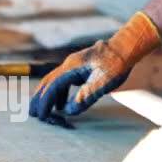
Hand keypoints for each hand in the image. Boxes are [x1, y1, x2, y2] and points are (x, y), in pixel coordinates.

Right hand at [30, 12, 161, 123]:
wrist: (127, 46)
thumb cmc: (118, 63)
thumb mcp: (104, 82)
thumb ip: (86, 96)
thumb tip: (69, 111)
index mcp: (72, 67)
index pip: (53, 86)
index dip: (45, 102)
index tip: (41, 115)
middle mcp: (69, 65)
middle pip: (47, 83)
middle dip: (39, 99)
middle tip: (33, 114)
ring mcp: (73, 66)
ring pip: (53, 82)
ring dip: (47, 97)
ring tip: (45, 112)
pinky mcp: (79, 69)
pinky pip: (62, 82)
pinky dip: (58, 94)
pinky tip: (62, 105)